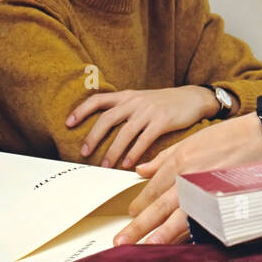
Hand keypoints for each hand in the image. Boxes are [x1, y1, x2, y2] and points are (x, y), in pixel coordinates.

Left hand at [67, 86, 217, 168]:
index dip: (81, 110)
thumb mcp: (142, 100)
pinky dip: (134, 153)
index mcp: (127, 96)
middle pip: (107, 118)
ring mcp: (149, 110)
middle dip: (93, 136)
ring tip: (105, 166)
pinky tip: (127, 165)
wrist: (193, 97)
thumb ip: (125, 109)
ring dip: (113, 151)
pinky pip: (144, 139)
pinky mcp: (163, 120)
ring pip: (125, 132)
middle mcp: (135, 101)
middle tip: (84, 152)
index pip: (98, 99)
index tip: (68, 123)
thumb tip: (105, 126)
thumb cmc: (165, 103)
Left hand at [113, 101, 261, 245]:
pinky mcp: (224, 198)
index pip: (153, 188)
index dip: (140, 204)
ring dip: (161, 234)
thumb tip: (140, 170)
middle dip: (139, 225)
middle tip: (121, 240)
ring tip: (146, 246)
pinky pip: (204, 219)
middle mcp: (189, 176)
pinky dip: (192, 233)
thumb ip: (164, 157)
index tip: (130, 215)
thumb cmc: (229, 136)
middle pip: (159, 205)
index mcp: (180, 160)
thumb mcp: (192, 140)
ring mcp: (207, 189)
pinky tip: (183, 244)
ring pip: (179, 216)